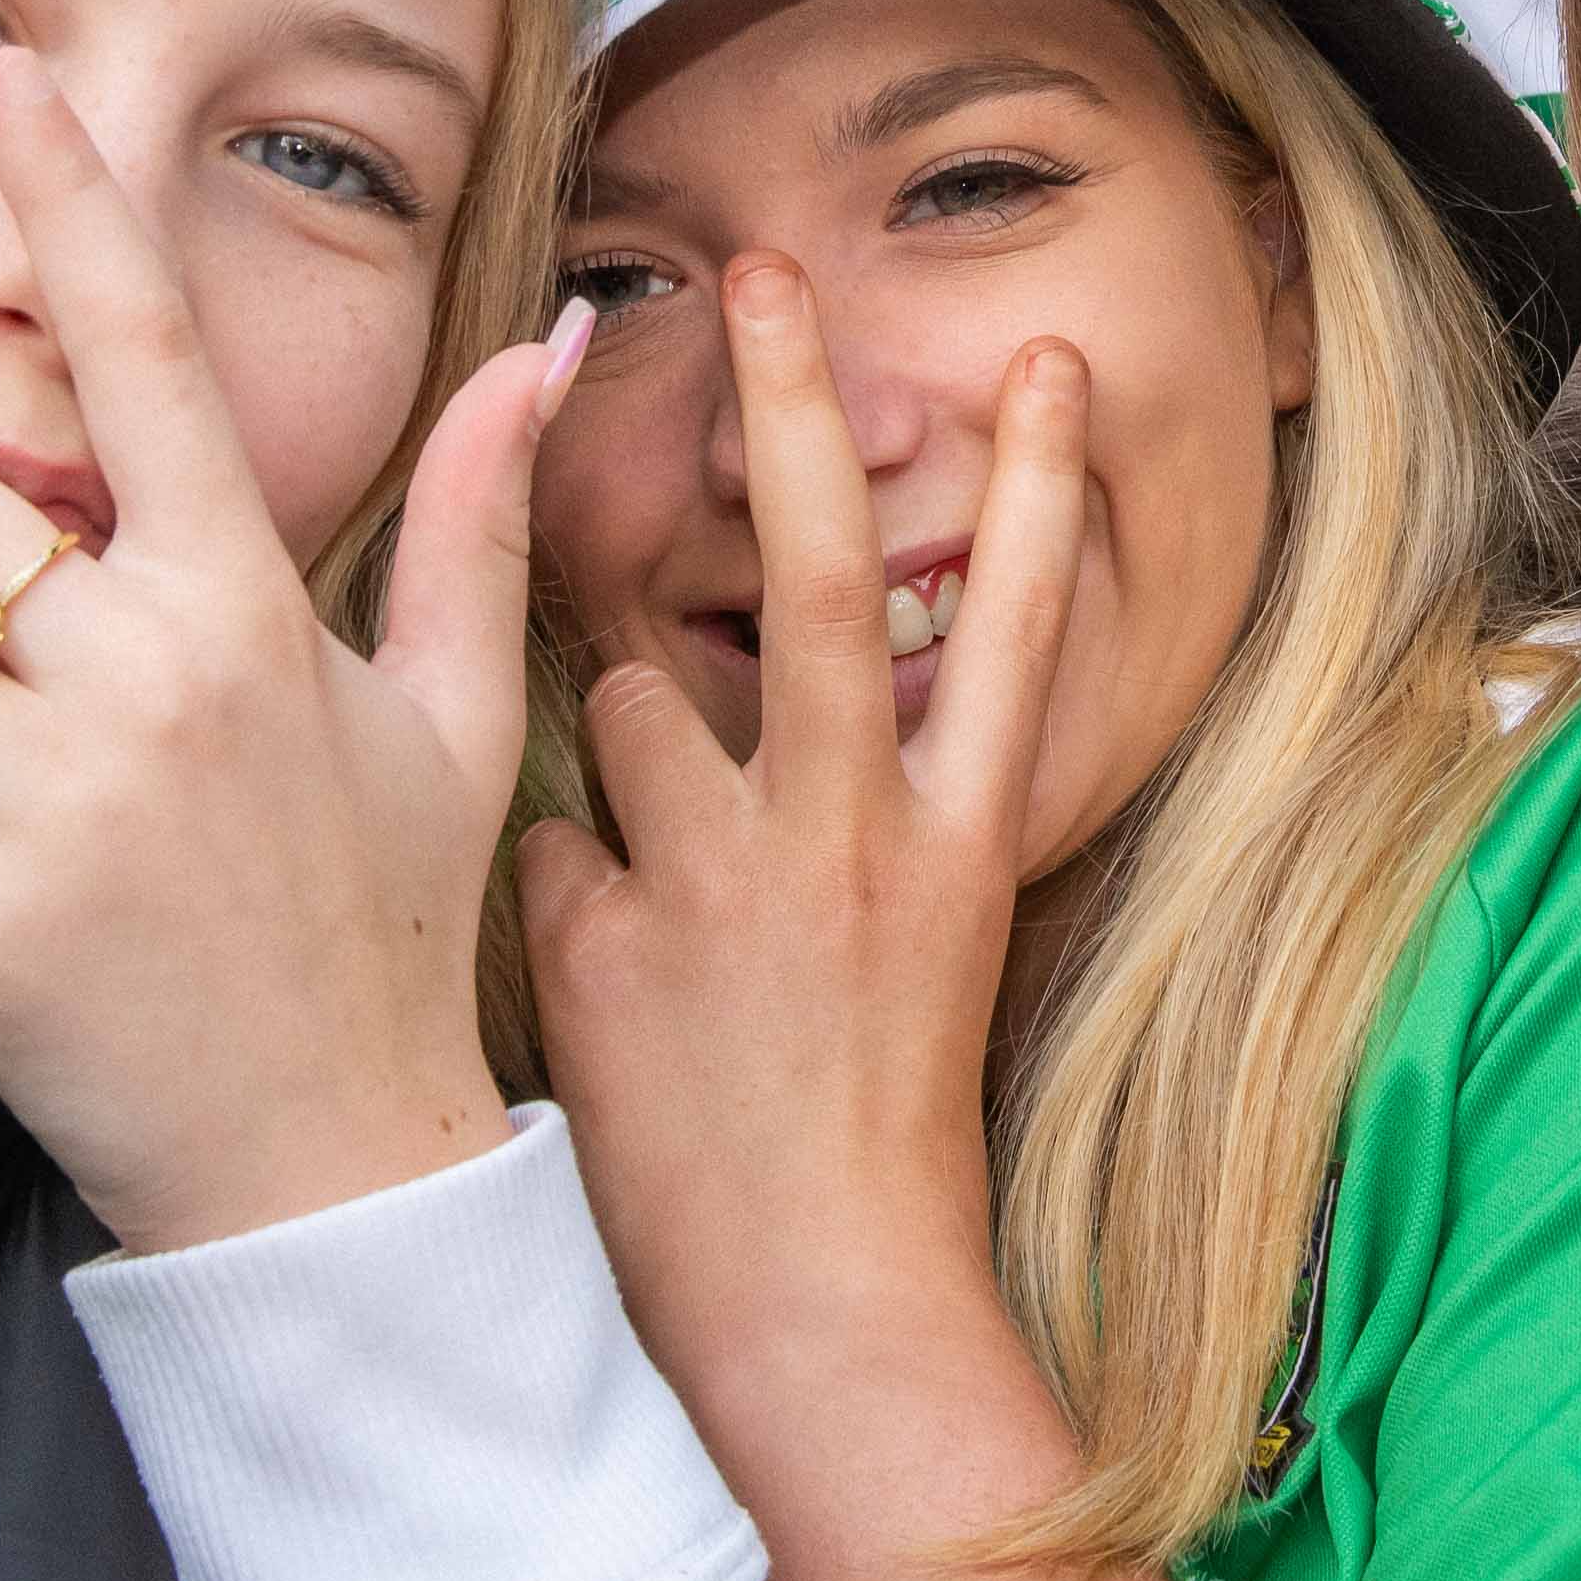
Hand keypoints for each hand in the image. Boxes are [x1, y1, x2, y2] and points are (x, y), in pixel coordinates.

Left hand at [0, 47, 572, 1250]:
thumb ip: (471, 516)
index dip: (72, 208)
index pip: (146, 357)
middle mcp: (142, 668)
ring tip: (14, 801)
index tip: (0, 81)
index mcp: (249, 599)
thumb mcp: (455, 712)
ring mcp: (47, 788)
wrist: (328, 1173)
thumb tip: (547, 344)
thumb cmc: (382, 924)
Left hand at [517, 257, 1087, 1437]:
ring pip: (630, 704)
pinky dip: (550, 873)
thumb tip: (791, 696)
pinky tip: (571, 955)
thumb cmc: (874, 1132)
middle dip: (798, 412)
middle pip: (835, 582)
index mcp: (956, 843)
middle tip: (767, 270)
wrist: (819, 1310)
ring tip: (640, 811)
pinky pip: (546, 844)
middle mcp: (854, 841)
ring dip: (611, 722)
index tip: (1034, 360)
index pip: (1011, 631)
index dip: (1028, 491)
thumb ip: (874, 813)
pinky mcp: (608, 953)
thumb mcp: (928, 948)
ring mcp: (729, 890)